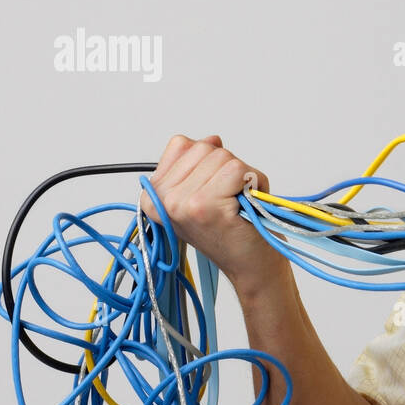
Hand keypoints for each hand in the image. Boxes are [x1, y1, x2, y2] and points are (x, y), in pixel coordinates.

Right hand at [138, 134, 287, 289]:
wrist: (251, 264)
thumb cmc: (231, 230)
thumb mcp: (203, 192)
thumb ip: (198, 162)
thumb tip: (211, 139)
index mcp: (153, 194)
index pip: (182, 144)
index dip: (208, 163)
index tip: (212, 191)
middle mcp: (161, 200)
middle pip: (203, 148)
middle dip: (226, 168)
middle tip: (228, 200)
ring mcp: (180, 204)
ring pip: (221, 156)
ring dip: (240, 176)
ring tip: (236, 204)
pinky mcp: (204, 207)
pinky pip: (236, 169)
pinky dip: (251, 181)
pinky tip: (245, 205)